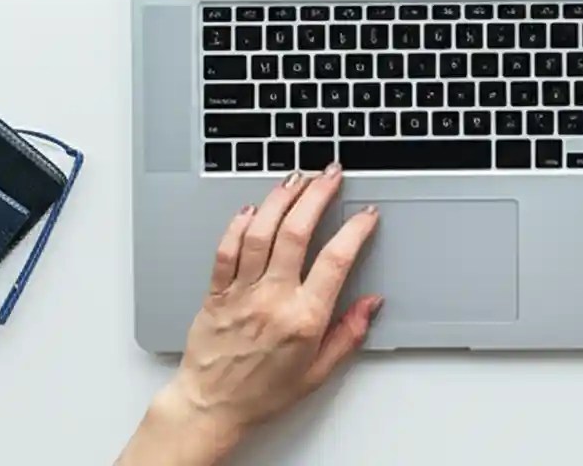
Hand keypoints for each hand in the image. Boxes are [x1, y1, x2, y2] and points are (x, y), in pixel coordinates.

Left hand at [117, 165, 381, 465]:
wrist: (211, 407)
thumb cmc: (263, 393)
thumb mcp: (319, 372)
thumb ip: (349, 334)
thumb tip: (372, 304)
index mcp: (304, 319)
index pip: (336, 261)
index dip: (355, 230)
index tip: (366, 215)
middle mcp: (272, 299)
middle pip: (297, 232)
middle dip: (318, 195)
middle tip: (331, 174)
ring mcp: (241, 292)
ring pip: (261, 231)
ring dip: (281, 198)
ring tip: (297, 178)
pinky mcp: (215, 292)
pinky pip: (226, 249)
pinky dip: (239, 224)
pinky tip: (253, 208)